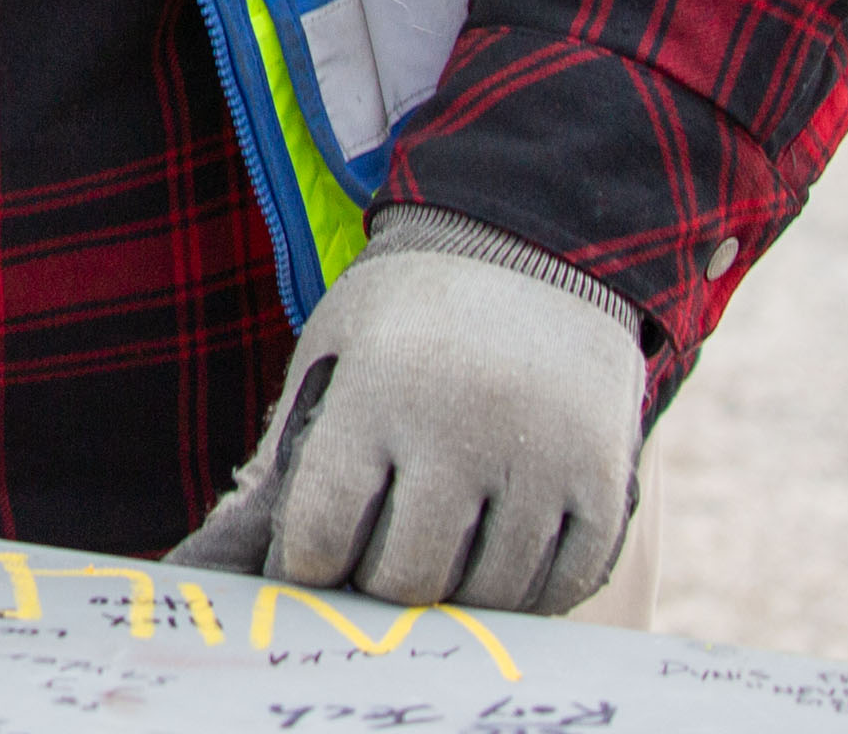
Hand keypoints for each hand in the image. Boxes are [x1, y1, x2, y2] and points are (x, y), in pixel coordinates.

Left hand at [169, 208, 644, 613]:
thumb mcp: (332, 355)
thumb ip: (286, 456)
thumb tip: (241, 558)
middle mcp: (464, 428)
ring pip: (485, 596)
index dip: (306, 564)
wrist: (534, 251)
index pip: (321, 533)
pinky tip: (497, 559)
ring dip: (454, 594)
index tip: (311, 560)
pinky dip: (524, 594)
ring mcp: (545, 460)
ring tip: (437, 554)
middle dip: (377, 584)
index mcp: (379, 392)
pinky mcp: (606, 484)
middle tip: (375, 560)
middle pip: (405, 577)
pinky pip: (561, 588)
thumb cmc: (408, 314)